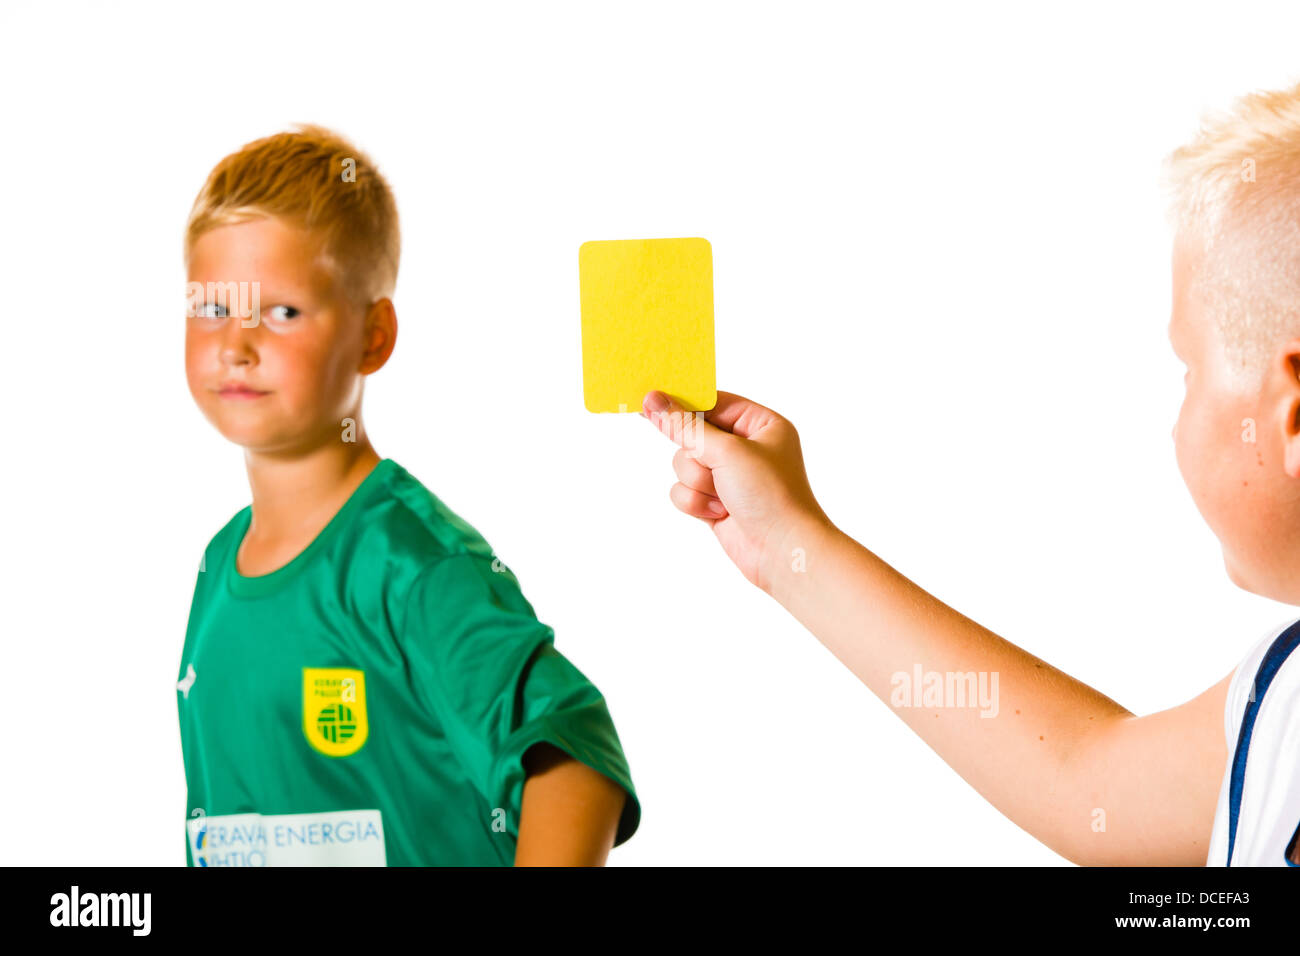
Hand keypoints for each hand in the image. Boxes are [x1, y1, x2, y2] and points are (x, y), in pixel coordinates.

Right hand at [641, 389, 832, 592]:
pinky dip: (695, 502)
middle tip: (714, 469)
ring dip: (697, 482)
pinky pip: (684, 490)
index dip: (684, 405)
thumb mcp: (727, 452)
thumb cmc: (770, 495)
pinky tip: (720, 513)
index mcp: (760, 424)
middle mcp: (745, 447)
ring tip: (723, 497)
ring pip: (684, 465)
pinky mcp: (715, 501)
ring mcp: (729, 476)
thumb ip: (686, 426)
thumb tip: (653, 401)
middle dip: (697, 457)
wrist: (782, 551)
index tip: (652, 401)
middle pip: (691, 435)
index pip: (712, 402)